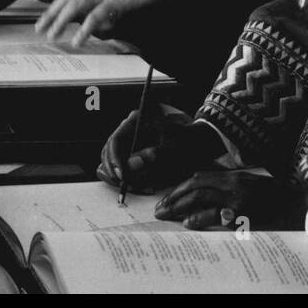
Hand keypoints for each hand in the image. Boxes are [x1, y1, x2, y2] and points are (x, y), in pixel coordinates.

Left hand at [37, 0, 202, 44]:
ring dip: (61, 21)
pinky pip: (97, 15)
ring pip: (76, 5)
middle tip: (40, 28)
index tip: (47, 15)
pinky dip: (84, 29)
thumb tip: (105, 12)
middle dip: (52, 13)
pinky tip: (78, 39)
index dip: (57, 4)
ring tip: (52, 35)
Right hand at [96, 111, 222, 193]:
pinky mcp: (132, 149)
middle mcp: (129, 128)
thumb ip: (152, 157)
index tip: (122, 176)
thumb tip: (131, 165)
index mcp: (137, 121)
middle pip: (110, 150)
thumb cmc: (187, 141)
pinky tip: (136, 184)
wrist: (197, 141)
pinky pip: (122, 163)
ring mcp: (129, 138)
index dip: (115, 160)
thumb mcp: (173, 149)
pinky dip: (126, 175)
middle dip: (114, 169)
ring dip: (119, 173)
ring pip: (113, 158)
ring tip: (130, 186)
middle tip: (123, 185)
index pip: (116, 140)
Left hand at [154, 171, 303, 230]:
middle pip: (195, 186)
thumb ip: (231, 189)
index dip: (180, 187)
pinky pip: (216, 215)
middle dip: (174, 197)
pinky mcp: (244, 212)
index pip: (198, 177)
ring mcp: (238, 197)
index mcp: (234, 176)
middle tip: (159, 209)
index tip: (167, 198)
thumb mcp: (252, 187)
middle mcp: (233, 183)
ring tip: (166, 215)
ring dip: (179, 206)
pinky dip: (199, 218)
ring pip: (200, 197)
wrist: (302, 205)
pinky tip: (188, 223)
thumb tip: (209, 200)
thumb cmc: (278, 199)